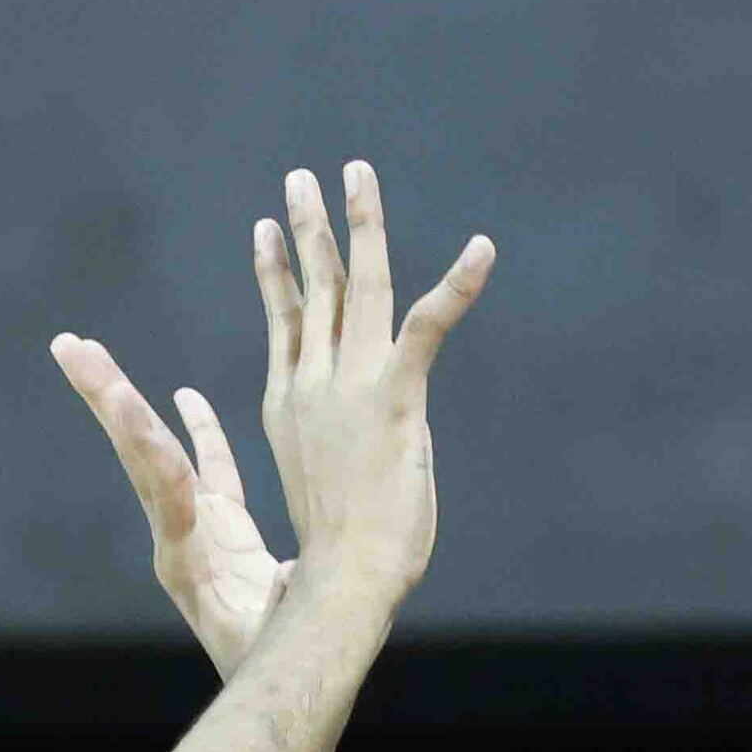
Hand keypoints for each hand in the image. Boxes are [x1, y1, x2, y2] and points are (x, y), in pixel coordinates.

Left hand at [51, 319, 289, 676]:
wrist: (279, 694)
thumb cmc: (279, 674)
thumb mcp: (273, 643)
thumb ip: (276, 606)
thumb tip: (282, 577)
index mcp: (187, 563)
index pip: (162, 487)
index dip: (145, 442)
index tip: (119, 399)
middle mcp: (178, 540)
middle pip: (138, 456)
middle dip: (107, 399)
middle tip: (70, 348)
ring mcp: (197, 531)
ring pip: (158, 452)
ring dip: (126, 402)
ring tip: (87, 353)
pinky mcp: (222, 531)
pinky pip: (207, 470)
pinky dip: (197, 432)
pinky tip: (183, 394)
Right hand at [238, 160, 493, 615]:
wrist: (343, 579)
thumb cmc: (336, 556)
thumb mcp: (320, 485)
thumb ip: (328, 447)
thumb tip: (342, 451)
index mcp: (289, 405)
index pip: (285, 325)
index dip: (278, 274)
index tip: (268, 232)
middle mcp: (313, 383)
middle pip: (312, 289)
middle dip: (308, 227)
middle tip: (300, 178)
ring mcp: (351, 384)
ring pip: (357, 284)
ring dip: (360, 223)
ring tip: (356, 172)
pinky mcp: (395, 395)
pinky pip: (431, 324)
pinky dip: (459, 285)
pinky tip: (483, 250)